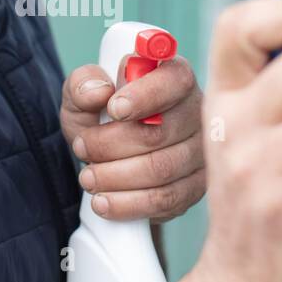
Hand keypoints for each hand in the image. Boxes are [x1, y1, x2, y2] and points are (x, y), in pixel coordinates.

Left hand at [60, 49, 204, 222]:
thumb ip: (83, 84)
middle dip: (111, 145)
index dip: (144, 96)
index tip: (113, 109)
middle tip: (81, 148)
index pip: (173, 81)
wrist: (107, 159)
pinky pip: (165, 200)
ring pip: (161, 170)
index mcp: (174, 78)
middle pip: (160, 133)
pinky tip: (103, 201)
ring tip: (87, 177)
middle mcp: (196, 112)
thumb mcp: (82, 94)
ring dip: (115, 177)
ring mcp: (201, 152)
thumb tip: (98, 92)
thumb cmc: (100, 117)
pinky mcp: (195, 187)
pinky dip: (128, 204)